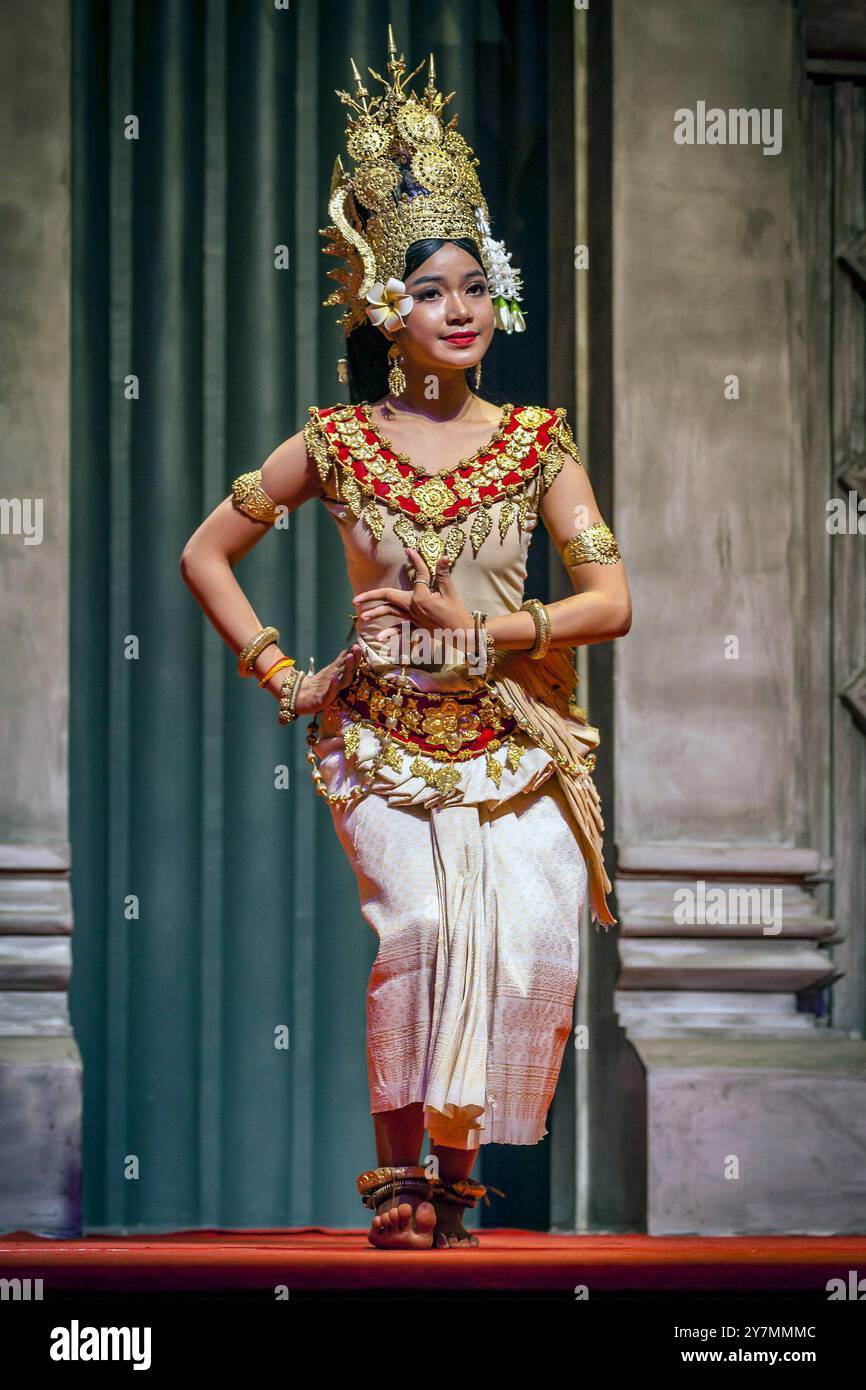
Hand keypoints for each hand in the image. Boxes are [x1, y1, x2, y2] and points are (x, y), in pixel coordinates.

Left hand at [287, 643, 362, 716]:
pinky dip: (333, 686)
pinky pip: (329, 694)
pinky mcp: (323, 701)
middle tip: (357, 648)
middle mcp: (339, 683)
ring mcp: (333, 692)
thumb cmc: (319, 684)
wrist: (302, 698)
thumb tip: (353, 646)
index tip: (358, 645)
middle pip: (349, 671)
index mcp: (341, 675)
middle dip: (354, 661)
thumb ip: (342, 659)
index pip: (351, 664)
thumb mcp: (332, 669)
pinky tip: (335, 679)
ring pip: (343, 681)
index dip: (356, 655)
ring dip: (347, 670)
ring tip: (349, 657)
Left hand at [352, 548, 474, 647]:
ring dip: (376, 614)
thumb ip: (444, 575)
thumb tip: (443, 556)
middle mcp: (413, 607)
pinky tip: (380, 639)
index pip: (418, 574)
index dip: (415, 560)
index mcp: (421, 596)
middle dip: (371, 597)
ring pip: (390, 614)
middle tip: (355, 600)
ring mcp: (413, 619)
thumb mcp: (451, 592)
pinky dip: (391, 634)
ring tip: (362, 616)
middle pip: (388, 597)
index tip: (409, 550)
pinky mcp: (417, 628)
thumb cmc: (458, 613)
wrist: (462, 634)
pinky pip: (401, 631)